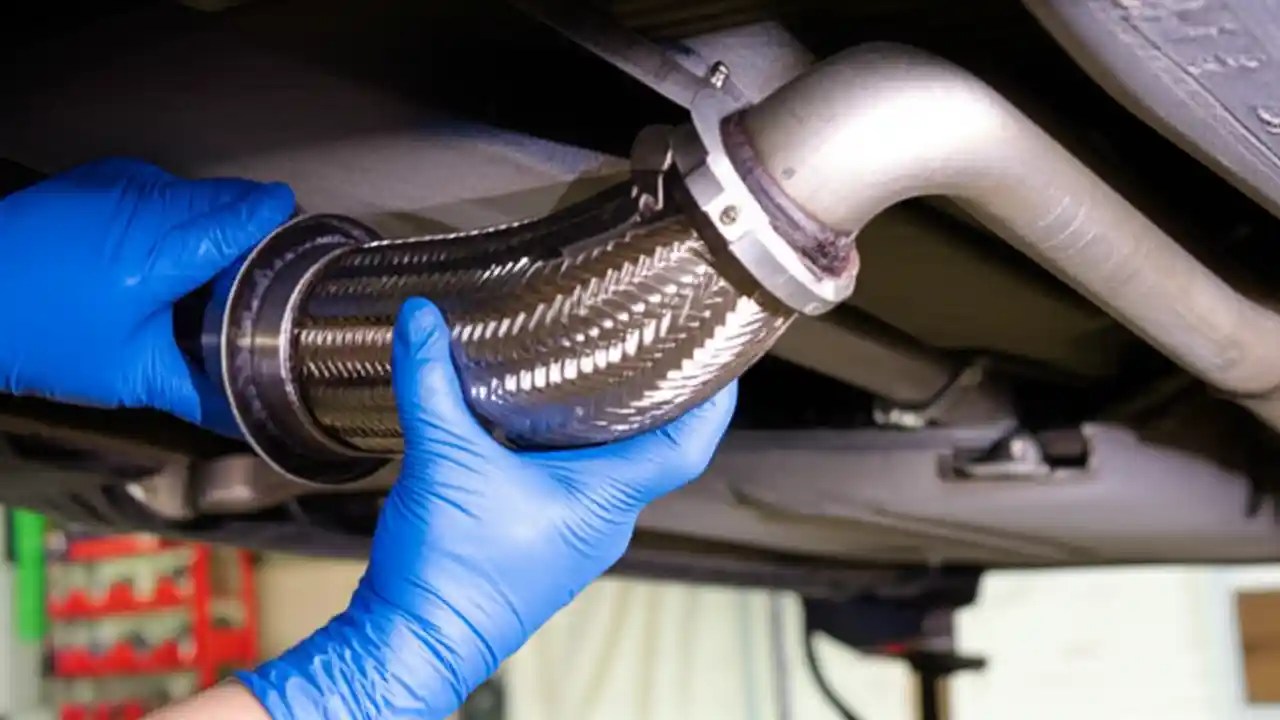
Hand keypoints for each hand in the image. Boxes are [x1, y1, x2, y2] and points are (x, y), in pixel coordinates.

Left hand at [0, 158, 294, 430]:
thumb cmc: (38, 336)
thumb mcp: (130, 375)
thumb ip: (201, 393)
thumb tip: (250, 418)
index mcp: (160, 250)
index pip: (243, 217)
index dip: (282, 225)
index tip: (310, 238)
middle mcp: (146, 202)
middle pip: (230, 200)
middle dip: (253, 232)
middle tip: (262, 274)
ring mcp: (122, 181)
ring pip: (202, 192)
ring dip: (219, 221)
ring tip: (212, 270)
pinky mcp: (105, 177)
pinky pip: (168, 187)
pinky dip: (183, 213)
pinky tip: (170, 253)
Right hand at [239, 298, 736, 718]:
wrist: (414, 645)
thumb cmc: (447, 576)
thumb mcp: (441, 461)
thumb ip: (431, 384)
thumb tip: (422, 319)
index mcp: (604, 500)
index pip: (688, 445)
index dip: (713, 395)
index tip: (717, 349)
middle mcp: (603, 521)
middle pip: (654, 448)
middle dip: (655, 393)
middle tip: (650, 337)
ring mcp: (575, 535)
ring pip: (612, 466)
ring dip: (608, 421)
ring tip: (597, 364)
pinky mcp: (545, 542)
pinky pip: (576, 484)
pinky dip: (569, 447)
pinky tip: (538, 420)